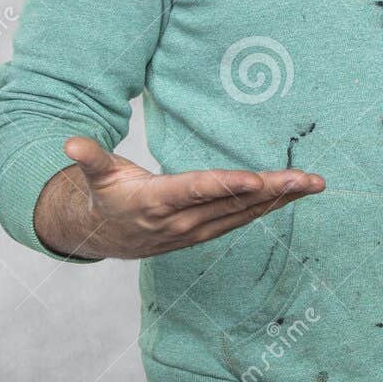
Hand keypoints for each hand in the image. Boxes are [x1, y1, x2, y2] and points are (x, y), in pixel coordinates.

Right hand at [41, 135, 324, 259]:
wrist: (102, 238)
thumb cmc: (103, 195)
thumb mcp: (94, 175)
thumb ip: (88, 158)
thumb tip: (69, 142)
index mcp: (156, 202)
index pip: (197, 190)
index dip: (227, 185)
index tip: (257, 178)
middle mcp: (182, 220)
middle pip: (234, 203)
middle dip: (274, 190)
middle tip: (309, 179)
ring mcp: (197, 230)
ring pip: (245, 213)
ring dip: (281, 199)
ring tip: (313, 184)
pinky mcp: (206, 232)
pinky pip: (244, 219)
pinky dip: (271, 207)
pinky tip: (293, 194)